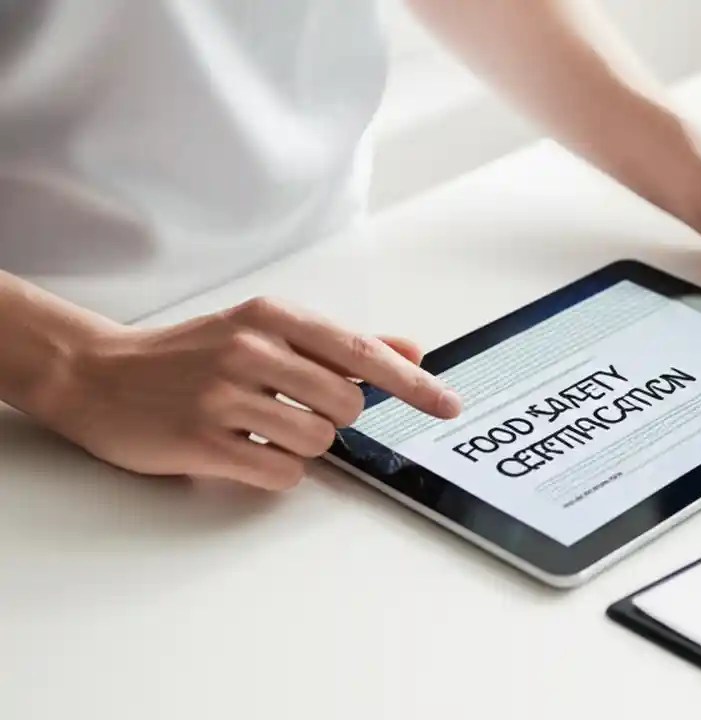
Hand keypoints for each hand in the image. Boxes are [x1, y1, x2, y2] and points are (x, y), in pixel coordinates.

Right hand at [41, 297, 461, 489]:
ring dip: (301, 445)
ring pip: (318, 441)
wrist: (98, 375)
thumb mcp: (264, 331)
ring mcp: (225, 395)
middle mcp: (251, 350)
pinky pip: (282, 473)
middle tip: (290, 408)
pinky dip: (275, 470)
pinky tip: (244, 449)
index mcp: (272, 317)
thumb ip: (340, 344)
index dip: (414, 385)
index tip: (449, 405)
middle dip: (333, 418)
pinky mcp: (204, 441)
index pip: (363, 354)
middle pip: (347, 405)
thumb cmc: (191, 354)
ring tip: (259, 426)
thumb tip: (412, 351)